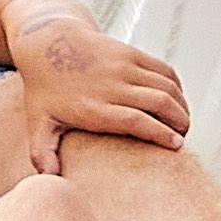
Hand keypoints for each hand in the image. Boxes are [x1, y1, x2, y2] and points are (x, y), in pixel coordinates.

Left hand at [6, 0, 187, 173]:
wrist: (46, 40)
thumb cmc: (44, 86)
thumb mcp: (38, 121)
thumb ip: (42, 152)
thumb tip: (49, 179)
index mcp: (92, 107)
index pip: (135, 120)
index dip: (160, 133)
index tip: (176, 146)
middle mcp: (110, 85)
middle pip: (159, 103)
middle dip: (179, 122)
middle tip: (181, 138)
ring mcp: (122, 66)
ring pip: (166, 86)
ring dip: (181, 106)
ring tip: (181, 123)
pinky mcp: (130, 52)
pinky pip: (164, 70)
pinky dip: (177, 87)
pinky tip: (176, 101)